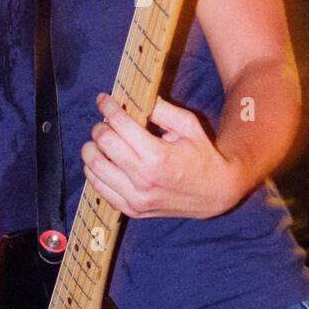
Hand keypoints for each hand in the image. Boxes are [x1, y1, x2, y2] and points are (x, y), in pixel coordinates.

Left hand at [80, 92, 249, 221]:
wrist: (215, 194)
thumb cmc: (202, 156)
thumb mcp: (189, 126)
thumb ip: (162, 109)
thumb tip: (136, 98)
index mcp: (157, 155)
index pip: (119, 124)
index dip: (108, 107)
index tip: (104, 100)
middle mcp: (143, 179)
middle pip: (102, 143)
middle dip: (100, 127)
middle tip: (105, 122)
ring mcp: (135, 198)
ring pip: (94, 167)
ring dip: (92, 149)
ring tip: (102, 142)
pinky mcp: (131, 210)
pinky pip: (98, 188)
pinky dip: (95, 171)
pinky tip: (104, 161)